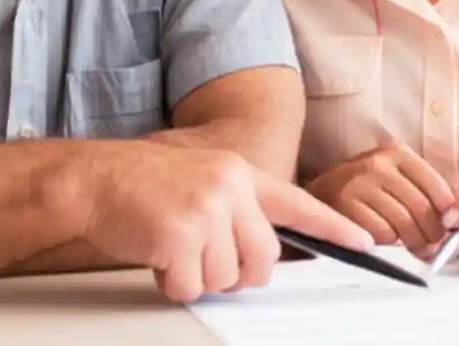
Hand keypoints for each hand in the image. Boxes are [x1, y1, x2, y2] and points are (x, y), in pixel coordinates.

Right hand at [79, 143, 372, 302]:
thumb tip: (256, 257)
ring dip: (195, 276)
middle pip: (262, 259)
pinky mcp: (182, 232)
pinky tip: (155, 254)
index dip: (334, 227)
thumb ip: (232, 210)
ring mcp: (207, 208)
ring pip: (226, 277)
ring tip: (169, 246)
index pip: (297, 204)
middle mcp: (230, 187)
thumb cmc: (139, 186)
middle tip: (201, 260)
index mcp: (237, 174)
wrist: (93, 179)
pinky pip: (191, 285)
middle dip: (235, 273)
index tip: (365, 243)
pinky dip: (172, 282)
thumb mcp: (197, 182)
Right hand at [307, 141, 455, 252]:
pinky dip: (387, 242)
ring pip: (403, 223)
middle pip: (422, 208)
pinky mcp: (344, 205)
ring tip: (412, 248)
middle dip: (432, 236)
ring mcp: (359, 183)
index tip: (448, 231)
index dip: (447, 216)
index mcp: (396, 152)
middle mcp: (378, 163)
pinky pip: (380, 233)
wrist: (315, 194)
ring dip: (412, 243)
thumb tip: (453, 223)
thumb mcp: (394, 177)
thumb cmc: (363, 190)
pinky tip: (383, 240)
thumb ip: (423, 191)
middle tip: (431, 248)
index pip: (438, 187)